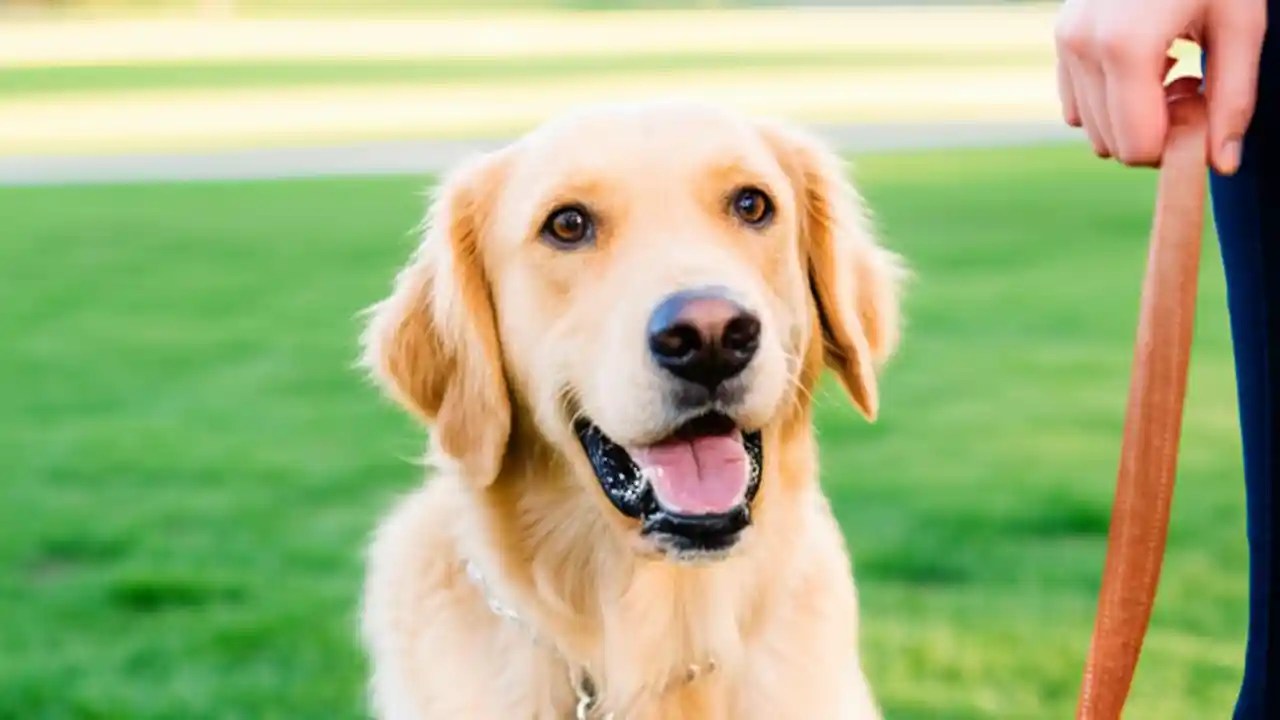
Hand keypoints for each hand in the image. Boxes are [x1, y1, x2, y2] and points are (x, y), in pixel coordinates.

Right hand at [1056, 0, 1265, 174]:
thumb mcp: (1242, 25)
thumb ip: (1233, 100)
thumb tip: (1223, 165)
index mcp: (1125, 47)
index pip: (1137, 147)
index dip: (1175, 144)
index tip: (1203, 101)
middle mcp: (1082, 48)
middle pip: (1112, 144)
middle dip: (1153, 132)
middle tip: (1190, 84)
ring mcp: (1065, 42)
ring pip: (1091, 129)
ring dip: (1131, 117)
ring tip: (1168, 72)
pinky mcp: (1060, 38)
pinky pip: (1076, 103)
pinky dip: (1108, 101)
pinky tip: (1143, 65)